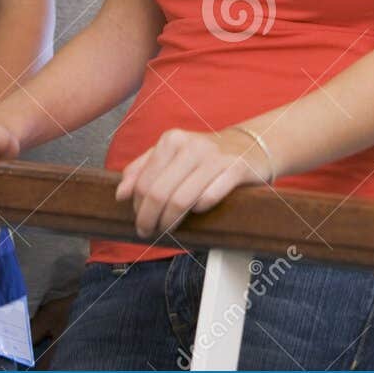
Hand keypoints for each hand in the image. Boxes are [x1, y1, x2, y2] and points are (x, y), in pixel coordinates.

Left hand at [115, 127, 270, 238]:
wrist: (252, 144)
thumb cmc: (206, 156)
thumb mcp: (173, 154)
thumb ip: (144, 169)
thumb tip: (121, 193)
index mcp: (172, 139)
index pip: (144, 182)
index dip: (138, 208)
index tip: (139, 222)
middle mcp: (191, 145)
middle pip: (159, 193)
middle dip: (150, 219)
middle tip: (149, 232)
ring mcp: (214, 157)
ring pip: (181, 200)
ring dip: (170, 222)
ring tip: (167, 230)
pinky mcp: (235, 169)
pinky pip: (208, 198)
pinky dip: (199, 211)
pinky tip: (197, 214)